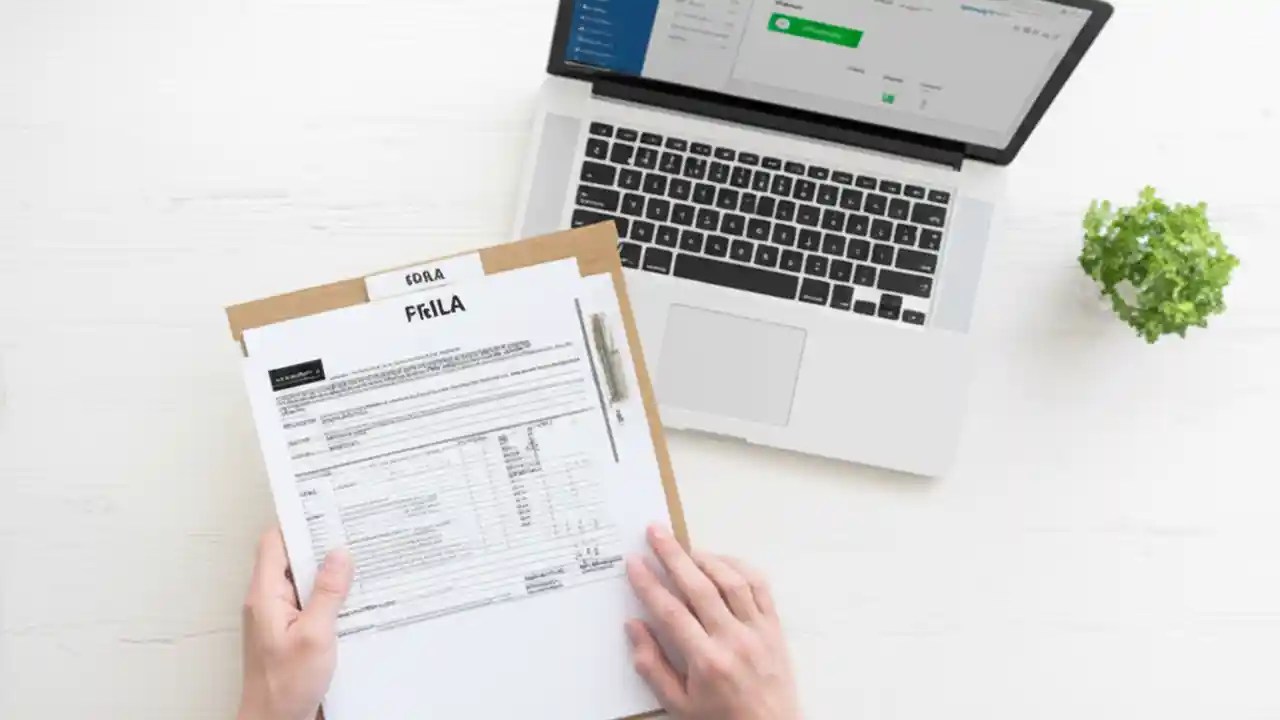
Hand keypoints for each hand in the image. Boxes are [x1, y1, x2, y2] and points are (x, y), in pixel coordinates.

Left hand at [238, 528, 353, 719]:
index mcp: (264, 596)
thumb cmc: (284, 688)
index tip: (324, 509)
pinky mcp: (292, 633)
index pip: (275, 542)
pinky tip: (353, 601)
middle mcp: (268, 602)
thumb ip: (327, 593)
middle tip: (352, 533)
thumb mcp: (315, 635)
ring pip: (305, 582)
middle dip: (322, 546)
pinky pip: (312, 604)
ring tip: (359, 565)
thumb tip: (339, 555)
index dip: (298, 522)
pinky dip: (331, 598)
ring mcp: (280, 618)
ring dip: (330, 575)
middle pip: (292, 559)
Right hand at [625, 526, 800, 719]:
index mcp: (706, 661)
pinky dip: (740, 568)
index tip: (634, 563)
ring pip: (731, 581)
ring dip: (706, 558)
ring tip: (685, 547)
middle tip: (655, 531)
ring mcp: (758, 631)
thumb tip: (634, 626)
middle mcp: (734, 640)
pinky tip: (723, 561)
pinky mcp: (775, 628)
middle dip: (673, 555)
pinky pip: (760, 587)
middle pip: (700, 586)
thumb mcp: (678, 705)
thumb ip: (652, 666)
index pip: (671, 612)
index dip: (649, 584)